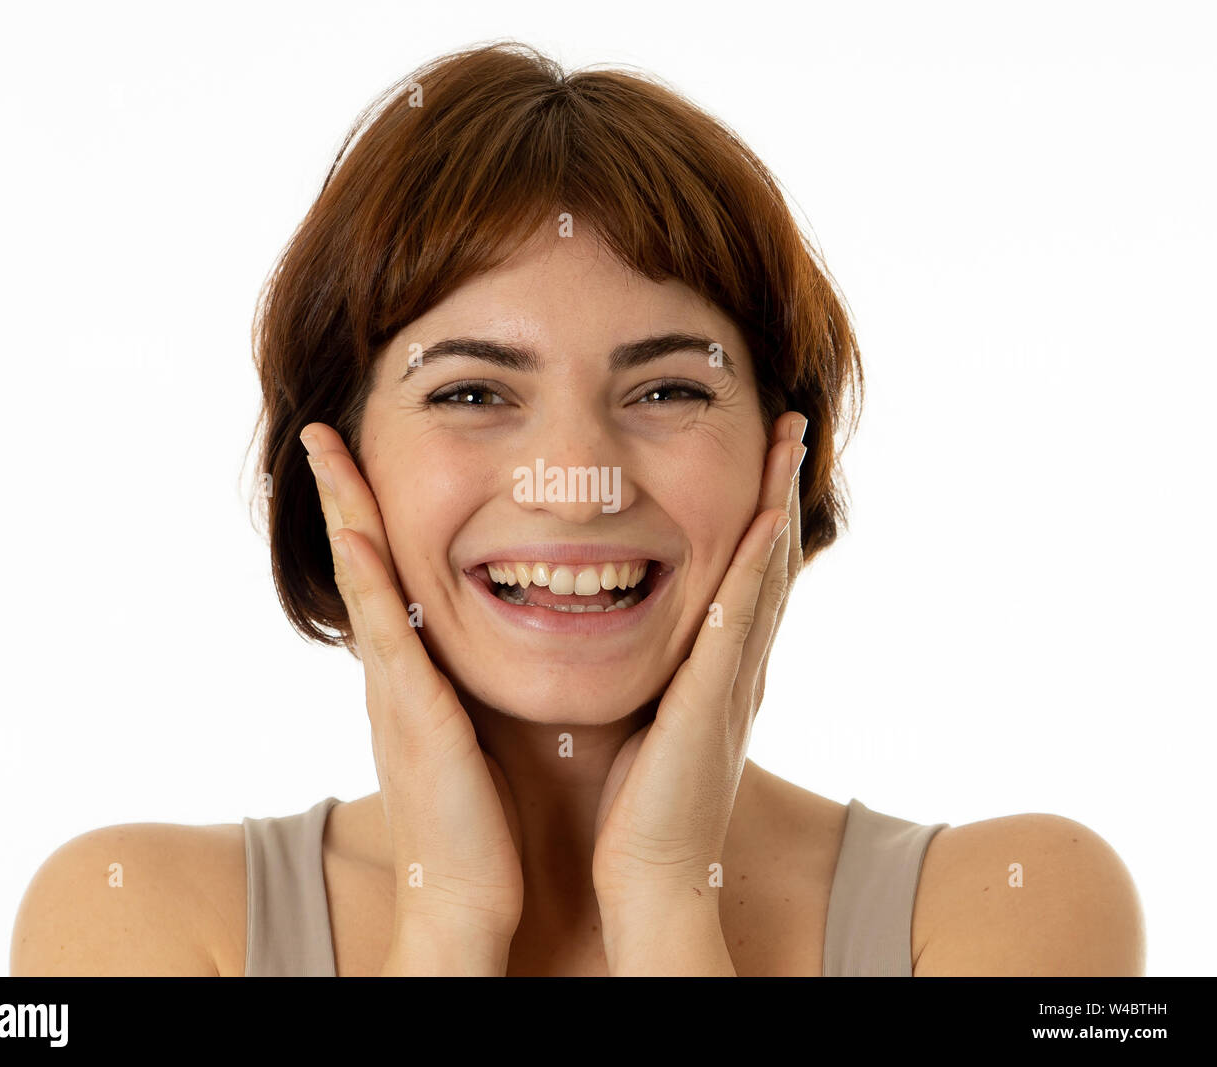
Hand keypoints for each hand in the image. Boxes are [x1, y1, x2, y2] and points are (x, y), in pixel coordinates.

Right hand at [300, 423, 524, 974]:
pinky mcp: (414, 716)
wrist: (466, 895)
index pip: (382, 576)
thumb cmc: (479, 819)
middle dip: (341, 496)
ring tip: (325, 451)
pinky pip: (388, 635)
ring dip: (345, 513)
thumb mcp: (470, 732)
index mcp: (409, 674)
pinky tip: (357, 534)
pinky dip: (369, 582)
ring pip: (364, 583)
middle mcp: (390, 672)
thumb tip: (489, 645)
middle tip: (320, 431)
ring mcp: (394, 690)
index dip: (365, 515)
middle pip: (359, 564)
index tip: (354, 458)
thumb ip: (466, 686)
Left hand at [590, 413, 806, 972]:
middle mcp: (738, 666)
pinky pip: (741, 617)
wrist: (652, 873)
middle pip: (768, 560)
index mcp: (718, 670)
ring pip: (764, 573)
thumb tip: (615, 631)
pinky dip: (758, 564)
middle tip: (791, 426)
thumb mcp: (646, 720)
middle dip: (780, 489)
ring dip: (778, 503)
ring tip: (788, 440)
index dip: (759, 515)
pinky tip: (765, 517)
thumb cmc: (637, 806)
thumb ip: (649, 675)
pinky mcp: (716, 698)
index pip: (745, 576)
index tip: (761, 457)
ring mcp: (734, 679)